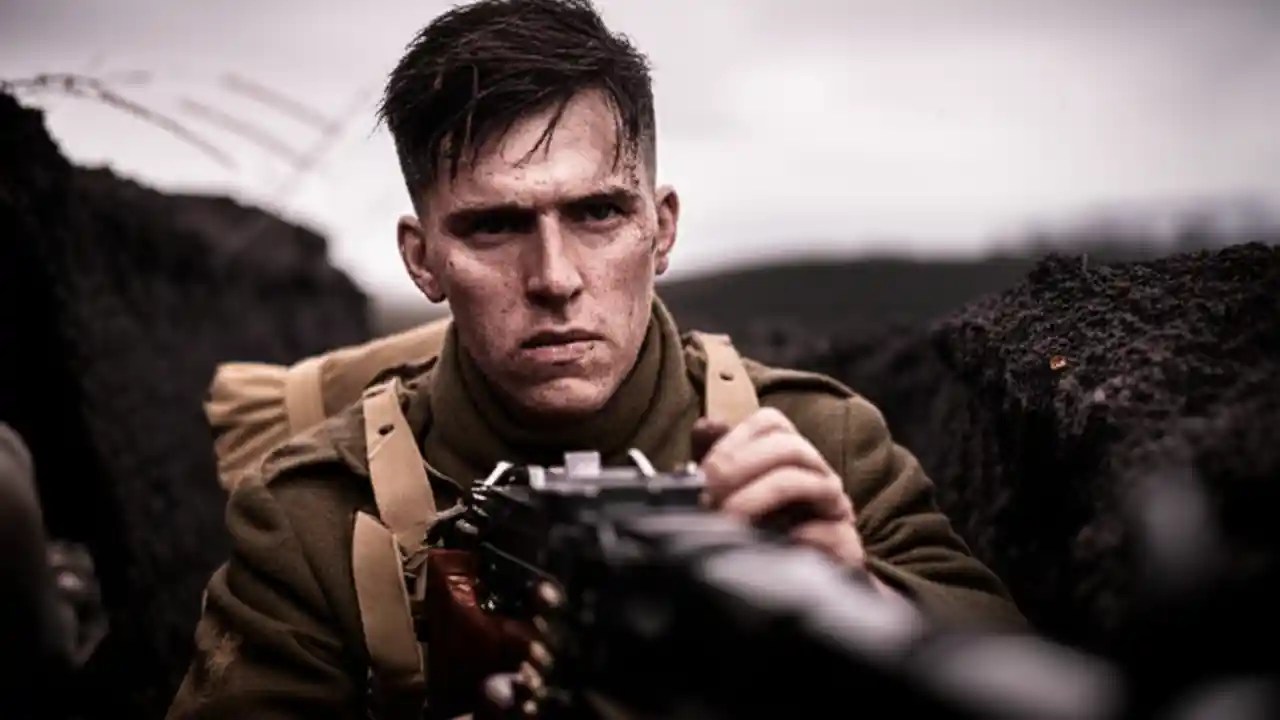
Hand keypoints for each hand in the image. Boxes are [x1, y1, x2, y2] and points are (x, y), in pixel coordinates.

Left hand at [692, 408, 866, 569]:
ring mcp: (835, 507)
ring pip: (808, 482)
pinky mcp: (846, 544)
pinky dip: (795, 536)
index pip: (770, 423)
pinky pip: (828, 532)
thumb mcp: (731, 493)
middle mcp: (817, 473)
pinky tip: (766, 547)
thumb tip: (705, 425)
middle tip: (710, 494)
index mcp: (790, 454)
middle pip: (789, 447)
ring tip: (730, 518)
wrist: (795, 587)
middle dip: (741, 467)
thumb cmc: (761, 531)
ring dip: (759, 497)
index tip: (705, 470)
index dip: (733, 441)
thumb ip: (717, 459)